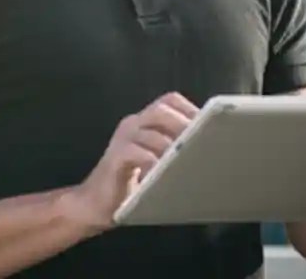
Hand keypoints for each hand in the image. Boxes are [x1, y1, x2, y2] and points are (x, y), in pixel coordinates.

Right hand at [62, 92, 199, 234]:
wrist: (95, 204)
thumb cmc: (133, 185)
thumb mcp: (158, 163)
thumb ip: (174, 150)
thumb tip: (210, 148)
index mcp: (144, 122)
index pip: (170, 101)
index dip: (191, 110)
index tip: (211, 127)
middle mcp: (132, 124)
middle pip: (162, 110)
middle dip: (184, 125)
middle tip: (201, 144)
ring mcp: (122, 139)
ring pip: (152, 133)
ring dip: (172, 150)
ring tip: (186, 164)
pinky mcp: (115, 157)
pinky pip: (137, 153)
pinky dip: (153, 164)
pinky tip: (161, 176)